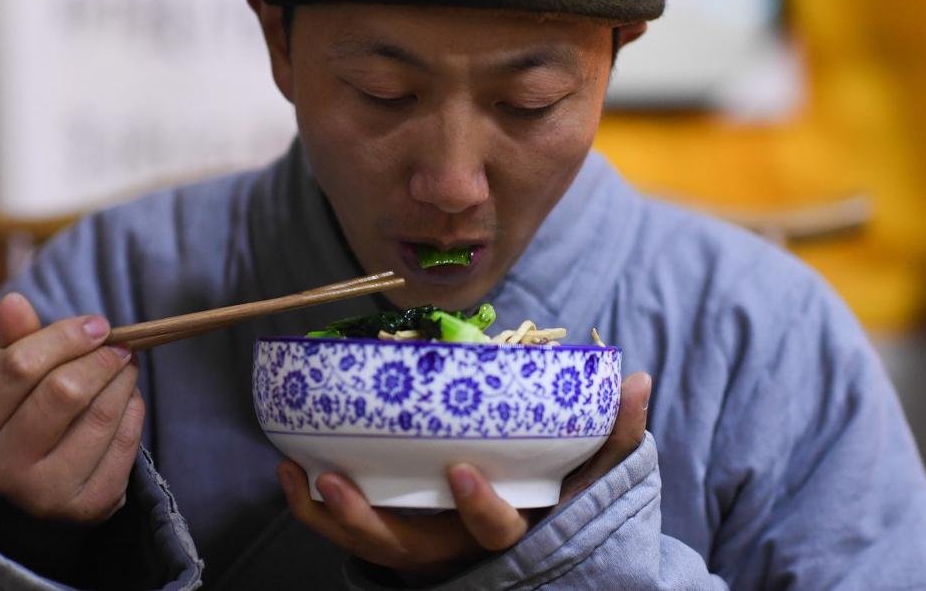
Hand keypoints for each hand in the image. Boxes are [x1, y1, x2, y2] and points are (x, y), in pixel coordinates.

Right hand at [0, 292, 144, 523]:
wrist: (33, 492)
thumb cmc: (21, 419)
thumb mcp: (8, 384)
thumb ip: (17, 342)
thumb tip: (14, 301)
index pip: (18, 367)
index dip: (65, 337)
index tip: (97, 324)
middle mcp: (1, 467)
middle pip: (64, 391)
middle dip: (100, 359)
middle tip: (120, 344)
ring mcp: (44, 493)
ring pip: (100, 415)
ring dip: (123, 380)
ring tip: (126, 364)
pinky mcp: (87, 507)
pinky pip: (124, 442)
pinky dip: (133, 410)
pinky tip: (128, 397)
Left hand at [278, 371, 652, 577]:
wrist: (519, 541)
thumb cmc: (551, 495)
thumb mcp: (587, 474)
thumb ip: (613, 434)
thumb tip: (635, 377)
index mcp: (505, 529)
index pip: (494, 531)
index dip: (479, 508)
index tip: (461, 470)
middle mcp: (453, 547)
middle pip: (406, 549)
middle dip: (368, 523)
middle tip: (341, 484)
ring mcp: (417, 544)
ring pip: (366, 545)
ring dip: (329, 515)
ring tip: (303, 475)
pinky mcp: (389, 533)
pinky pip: (345, 531)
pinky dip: (313, 505)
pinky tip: (290, 466)